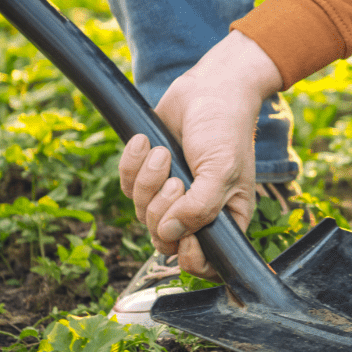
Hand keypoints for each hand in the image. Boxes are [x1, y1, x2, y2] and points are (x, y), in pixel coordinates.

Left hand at [118, 30, 283, 278]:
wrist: (206, 89)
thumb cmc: (224, 129)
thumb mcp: (221, 170)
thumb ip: (200, 208)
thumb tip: (169, 234)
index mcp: (225, 219)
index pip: (204, 263)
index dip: (190, 257)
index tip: (186, 237)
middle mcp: (197, 213)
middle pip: (164, 240)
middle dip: (162, 209)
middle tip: (176, 180)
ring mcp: (171, 196)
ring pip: (143, 212)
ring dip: (147, 180)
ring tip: (163, 153)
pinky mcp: (148, 176)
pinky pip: (126, 185)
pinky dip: (131, 163)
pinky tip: (145, 142)